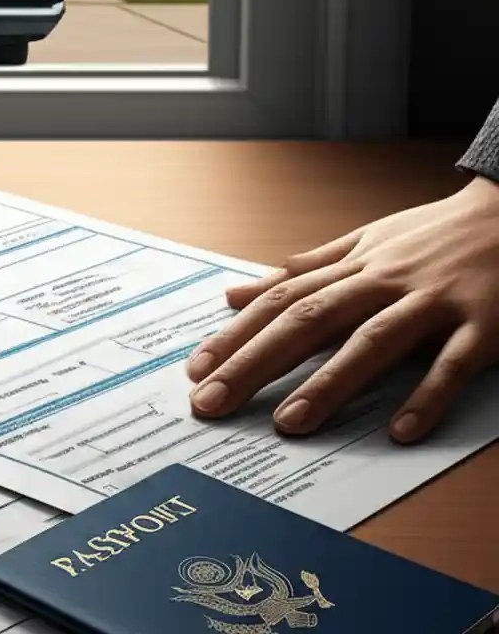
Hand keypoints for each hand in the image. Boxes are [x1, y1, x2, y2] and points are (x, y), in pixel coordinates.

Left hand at [185, 175, 498, 443]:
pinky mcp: (484, 324)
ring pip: (373, 342)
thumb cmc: (435, 235)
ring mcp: (434, 302)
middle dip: (256, 363)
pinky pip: (452, 364)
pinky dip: (426, 396)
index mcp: (353, 267)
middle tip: (212, 403)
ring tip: (289, 425)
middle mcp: (384, 282)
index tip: (197, 370)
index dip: (236, 335)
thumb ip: (301, 271)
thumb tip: (235, 292)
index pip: (281, 301)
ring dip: (329, 384)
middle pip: (309, 321)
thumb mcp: (365, 242)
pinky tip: (399, 431)